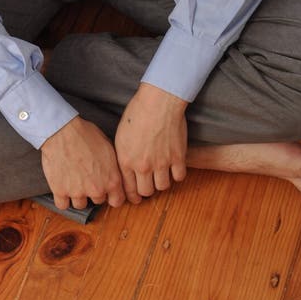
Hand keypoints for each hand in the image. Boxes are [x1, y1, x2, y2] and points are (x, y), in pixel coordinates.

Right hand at [40, 116, 125, 209]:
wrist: (63, 131)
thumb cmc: (85, 134)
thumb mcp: (108, 146)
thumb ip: (113, 165)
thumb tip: (113, 172)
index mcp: (111, 179)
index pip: (117, 200)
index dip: (112, 196)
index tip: (108, 193)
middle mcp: (96, 189)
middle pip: (98, 200)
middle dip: (94, 191)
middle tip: (87, 178)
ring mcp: (78, 192)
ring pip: (81, 204)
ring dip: (78, 195)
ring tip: (74, 181)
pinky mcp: (60, 191)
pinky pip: (63, 205)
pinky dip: (63, 199)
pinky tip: (63, 188)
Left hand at [114, 83, 187, 203]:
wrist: (158, 101)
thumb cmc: (137, 112)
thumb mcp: (121, 135)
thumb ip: (123, 155)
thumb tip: (125, 169)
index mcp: (126, 160)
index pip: (128, 189)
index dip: (132, 196)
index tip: (136, 197)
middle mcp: (143, 165)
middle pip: (146, 191)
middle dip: (147, 190)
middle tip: (150, 184)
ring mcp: (161, 163)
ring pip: (163, 187)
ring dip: (162, 182)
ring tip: (162, 173)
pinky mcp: (178, 157)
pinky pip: (179, 177)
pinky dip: (177, 174)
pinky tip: (174, 166)